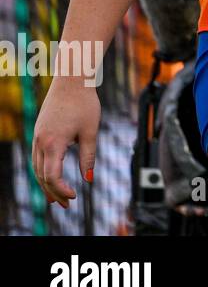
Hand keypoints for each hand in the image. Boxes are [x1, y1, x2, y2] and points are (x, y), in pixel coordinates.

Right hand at [32, 78, 100, 208]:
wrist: (72, 81)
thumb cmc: (85, 104)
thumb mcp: (91, 132)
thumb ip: (89, 156)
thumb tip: (89, 179)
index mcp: (53, 144)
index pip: (52, 176)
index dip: (61, 189)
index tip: (75, 196)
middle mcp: (40, 142)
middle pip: (42, 175)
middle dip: (53, 192)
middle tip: (67, 205)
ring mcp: (37, 137)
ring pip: (37, 167)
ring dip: (46, 183)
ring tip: (57, 197)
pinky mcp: (39, 132)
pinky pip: (37, 157)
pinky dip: (43, 170)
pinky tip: (51, 176)